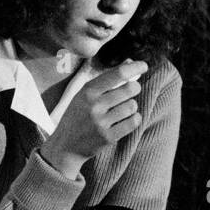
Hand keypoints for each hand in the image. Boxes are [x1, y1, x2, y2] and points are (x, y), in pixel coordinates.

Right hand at [41, 60, 149, 177]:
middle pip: (129, 89)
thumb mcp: (84, 95)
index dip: (134, 68)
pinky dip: (135, 119)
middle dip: (135, 88)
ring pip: (132, 106)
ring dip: (132, 106)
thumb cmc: (78, 116)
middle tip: (132, 90)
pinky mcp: (108, 137)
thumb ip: (105, 81)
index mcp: (87, 91)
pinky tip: (129, 118)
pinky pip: (133, 122)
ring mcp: (101, 122)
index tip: (144, 65)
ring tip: (124, 108)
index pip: (117, 74)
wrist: (65, 145)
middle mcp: (94, 105)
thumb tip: (129, 63)